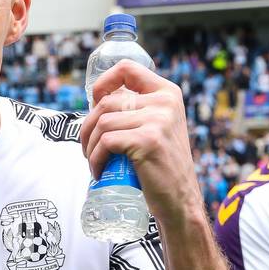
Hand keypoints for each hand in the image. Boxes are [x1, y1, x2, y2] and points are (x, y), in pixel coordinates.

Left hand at [78, 59, 200, 224]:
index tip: (93, 101)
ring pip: (102, 123)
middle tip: (88, 148)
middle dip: (88, 127)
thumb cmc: (162, 167)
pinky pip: (105, 142)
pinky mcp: (147, 141)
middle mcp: (165, 102)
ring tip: (94, 161)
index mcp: (168, 93)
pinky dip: (95, 159)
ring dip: (89, 145)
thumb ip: (138, 110)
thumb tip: (99, 100)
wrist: (180, 200)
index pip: (127, 69)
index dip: (103, 82)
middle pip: (107, 102)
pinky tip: (99, 171)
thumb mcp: (158, 128)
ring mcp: (158, 120)